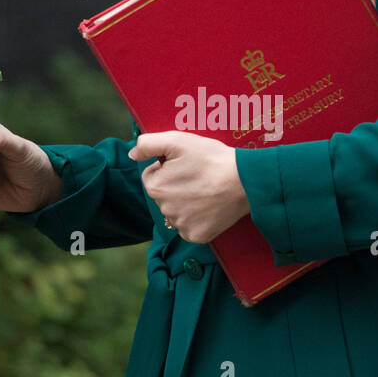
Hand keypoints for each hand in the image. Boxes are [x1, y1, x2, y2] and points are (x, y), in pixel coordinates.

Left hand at [128, 131, 250, 243]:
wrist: (245, 181)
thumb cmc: (212, 158)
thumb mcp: (178, 140)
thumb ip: (148, 144)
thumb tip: (132, 154)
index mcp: (155, 186)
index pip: (153, 176)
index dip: (168, 168)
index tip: (187, 165)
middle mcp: (164, 209)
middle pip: (164, 195)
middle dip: (176, 186)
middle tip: (199, 177)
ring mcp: (181, 225)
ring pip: (177, 212)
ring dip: (187, 203)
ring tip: (206, 191)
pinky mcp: (197, 236)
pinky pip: (190, 227)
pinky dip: (198, 219)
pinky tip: (210, 207)